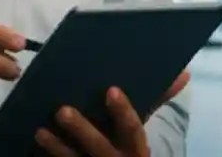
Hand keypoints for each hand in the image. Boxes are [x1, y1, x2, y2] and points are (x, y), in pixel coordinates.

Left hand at [35, 70, 190, 156]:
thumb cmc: (128, 146)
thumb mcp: (140, 127)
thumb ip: (157, 100)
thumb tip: (184, 73)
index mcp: (136, 147)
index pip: (133, 129)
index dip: (123, 112)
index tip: (111, 90)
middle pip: (101, 148)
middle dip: (82, 130)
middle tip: (62, 110)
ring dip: (58, 146)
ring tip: (40, 130)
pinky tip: (37, 142)